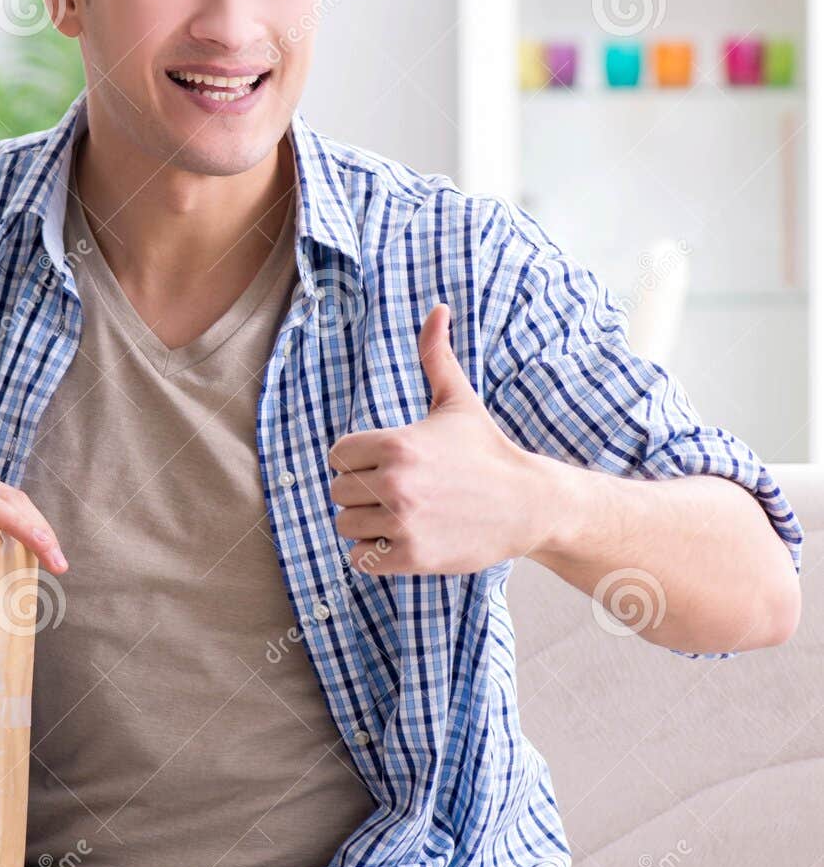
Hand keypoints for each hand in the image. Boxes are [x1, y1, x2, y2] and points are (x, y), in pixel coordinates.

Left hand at [327, 304, 546, 575]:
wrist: (529, 504)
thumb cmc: (487, 450)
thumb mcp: (458, 401)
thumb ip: (436, 355)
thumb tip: (437, 307)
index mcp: (396, 443)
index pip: (337, 456)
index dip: (358, 461)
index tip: (387, 464)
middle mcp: (395, 483)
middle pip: (339, 492)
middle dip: (362, 493)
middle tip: (400, 492)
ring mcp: (402, 522)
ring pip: (345, 526)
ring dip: (366, 524)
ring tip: (402, 515)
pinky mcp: (411, 556)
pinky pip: (360, 559)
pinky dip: (375, 553)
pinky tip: (404, 538)